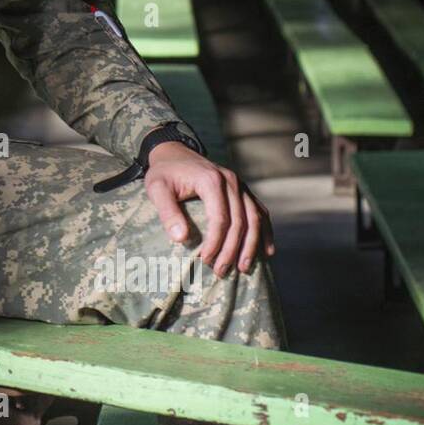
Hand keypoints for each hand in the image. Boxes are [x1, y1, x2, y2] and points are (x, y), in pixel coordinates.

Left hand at [143, 142, 274, 276]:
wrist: (174, 152)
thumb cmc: (164, 173)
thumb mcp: (156, 189)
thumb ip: (167, 212)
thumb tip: (181, 238)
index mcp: (211, 180)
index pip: (220, 218)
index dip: (215, 242)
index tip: (205, 260)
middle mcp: (231, 181)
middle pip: (240, 221)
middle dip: (232, 250)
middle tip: (221, 271)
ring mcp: (240, 185)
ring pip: (255, 218)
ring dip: (251, 245)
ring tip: (243, 269)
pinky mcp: (243, 190)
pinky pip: (260, 211)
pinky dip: (265, 232)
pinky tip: (267, 252)